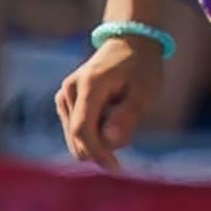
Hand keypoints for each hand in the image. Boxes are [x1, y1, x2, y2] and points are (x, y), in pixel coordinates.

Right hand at [55, 36, 164, 170]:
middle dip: (102, 145)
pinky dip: (96, 130)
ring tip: (121, 113)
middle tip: (128, 125)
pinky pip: (78, 129)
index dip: (97, 154)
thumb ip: (128, 115)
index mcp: (88, 86)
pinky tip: (111, 114)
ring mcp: (64, 95)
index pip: (83, 130)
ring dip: (100, 137)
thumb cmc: (141, 67)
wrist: (129, 42)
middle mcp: (69, 90)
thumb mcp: (145, 90)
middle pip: (78, 138)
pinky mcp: (66, 101)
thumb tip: (110, 142)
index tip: (116, 169)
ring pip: (77, 137)